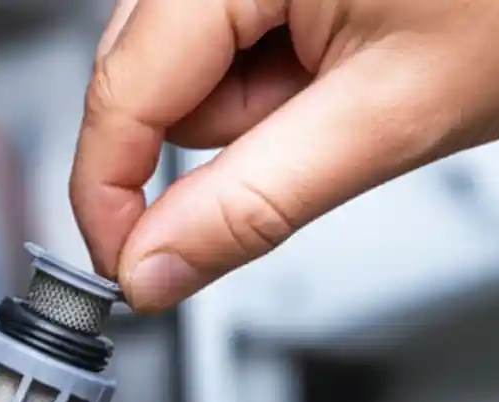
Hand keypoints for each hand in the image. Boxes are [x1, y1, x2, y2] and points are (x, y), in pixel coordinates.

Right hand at [71, 0, 498, 310]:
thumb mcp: (388, 118)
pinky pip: (225, 36)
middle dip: (217, 135)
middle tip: (309, 138)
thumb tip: (154, 266)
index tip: (129, 266)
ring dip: (254, 103)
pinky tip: (339, 58)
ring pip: (184, 64)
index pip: (117, 91)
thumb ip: (252, 202)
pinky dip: (272, 72)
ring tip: (348, 81)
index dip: (110, 196)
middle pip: (143, 76)